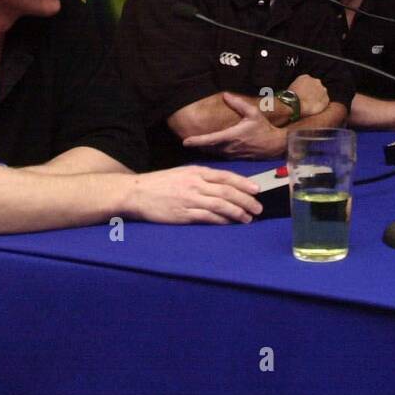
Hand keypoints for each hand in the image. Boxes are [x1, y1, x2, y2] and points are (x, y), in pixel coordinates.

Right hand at [127, 164, 261, 224]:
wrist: (137, 193)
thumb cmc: (160, 183)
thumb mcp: (183, 173)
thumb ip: (202, 177)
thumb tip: (224, 185)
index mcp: (196, 171)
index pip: (226, 176)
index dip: (244, 183)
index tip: (257, 190)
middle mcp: (196, 184)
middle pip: (227, 191)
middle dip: (246, 200)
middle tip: (258, 208)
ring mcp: (190, 199)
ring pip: (221, 205)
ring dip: (237, 212)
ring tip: (248, 218)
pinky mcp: (183, 214)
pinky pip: (208, 217)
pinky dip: (221, 220)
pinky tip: (230, 223)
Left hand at [182, 93, 286, 159]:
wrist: (275, 145)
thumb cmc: (263, 128)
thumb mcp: (253, 113)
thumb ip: (238, 104)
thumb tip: (226, 94)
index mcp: (231, 136)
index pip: (210, 139)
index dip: (196, 141)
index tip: (185, 142)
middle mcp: (229, 147)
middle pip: (208, 148)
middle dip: (197, 145)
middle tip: (187, 142)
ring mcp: (232, 154)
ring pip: (213, 153)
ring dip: (204, 149)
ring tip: (195, 145)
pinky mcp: (235, 158)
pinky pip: (220, 156)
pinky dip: (212, 152)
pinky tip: (208, 149)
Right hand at [288, 74, 328, 117]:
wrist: (295, 105)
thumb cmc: (290, 98)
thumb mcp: (291, 88)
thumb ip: (298, 87)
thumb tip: (299, 92)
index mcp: (306, 77)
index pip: (308, 82)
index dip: (306, 89)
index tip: (303, 94)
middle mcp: (316, 81)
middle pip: (316, 86)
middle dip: (313, 92)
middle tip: (307, 100)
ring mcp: (322, 90)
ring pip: (321, 93)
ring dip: (318, 98)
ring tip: (311, 105)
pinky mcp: (326, 99)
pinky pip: (324, 101)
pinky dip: (321, 105)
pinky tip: (314, 109)